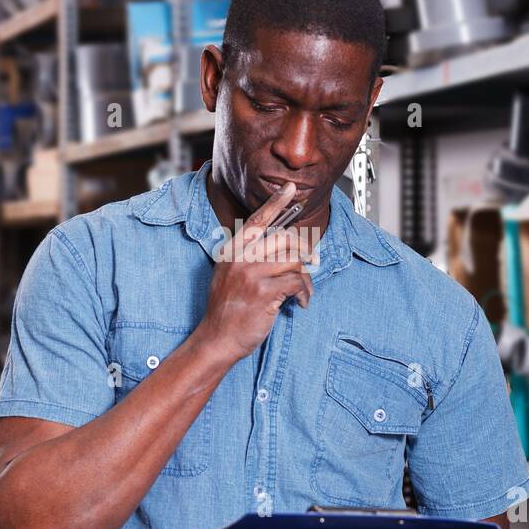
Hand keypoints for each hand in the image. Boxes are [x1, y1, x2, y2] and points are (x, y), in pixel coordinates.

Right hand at [198, 181, 314, 363]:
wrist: (217, 339)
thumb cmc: (227, 309)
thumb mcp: (228, 275)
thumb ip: (247, 258)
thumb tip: (280, 248)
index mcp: (232, 251)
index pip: (257, 219)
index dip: (275, 203)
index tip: (290, 189)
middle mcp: (240, 258)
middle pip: (285, 238)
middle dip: (304, 251)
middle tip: (311, 264)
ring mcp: (251, 274)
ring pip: (294, 261)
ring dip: (306, 278)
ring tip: (302, 294)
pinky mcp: (263, 292)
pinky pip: (297, 283)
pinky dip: (304, 294)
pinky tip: (300, 304)